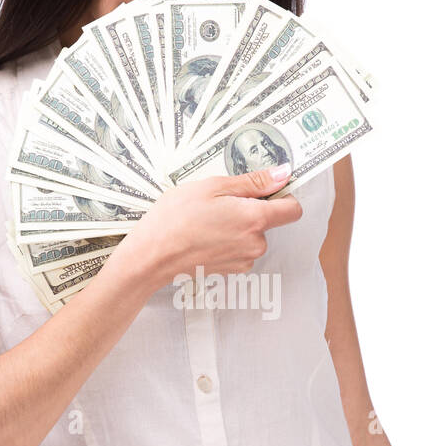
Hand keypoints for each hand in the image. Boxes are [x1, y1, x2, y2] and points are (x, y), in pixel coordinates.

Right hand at [118, 165, 302, 289]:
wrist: (152, 256)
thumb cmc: (176, 218)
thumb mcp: (213, 187)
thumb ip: (253, 182)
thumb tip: (282, 174)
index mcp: (255, 219)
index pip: (293, 210)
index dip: (283, 196)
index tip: (265, 189)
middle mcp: (255, 243)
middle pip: (268, 222)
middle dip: (250, 210)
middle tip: (219, 203)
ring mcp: (244, 260)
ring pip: (252, 236)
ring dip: (237, 226)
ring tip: (207, 221)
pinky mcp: (232, 271)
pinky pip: (239, 250)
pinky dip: (227, 241)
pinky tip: (204, 236)